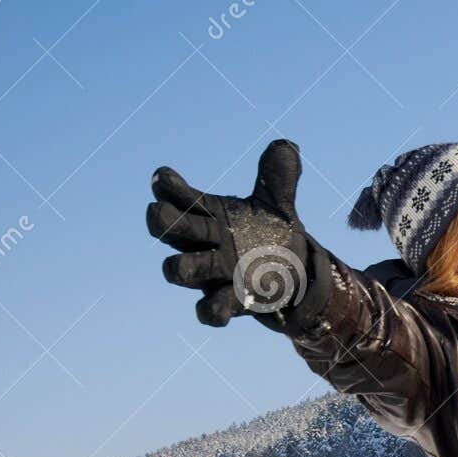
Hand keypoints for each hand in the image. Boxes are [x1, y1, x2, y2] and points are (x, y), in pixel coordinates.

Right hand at [147, 139, 329, 329]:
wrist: (296, 275)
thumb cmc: (270, 235)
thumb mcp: (278, 205)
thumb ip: (278, 178)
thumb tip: (286, 146)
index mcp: (209, 214)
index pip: (176, 196)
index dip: (166, 187)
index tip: (164, 177)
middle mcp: (203, 242)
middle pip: (165, 229)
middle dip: (161, 222)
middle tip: (162, 215)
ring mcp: (213, 273)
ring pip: (177, 270)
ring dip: (180, 266)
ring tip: (192, 263)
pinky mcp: (228, 302)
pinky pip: (207, 310)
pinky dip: (211, 310)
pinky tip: (222, 307)